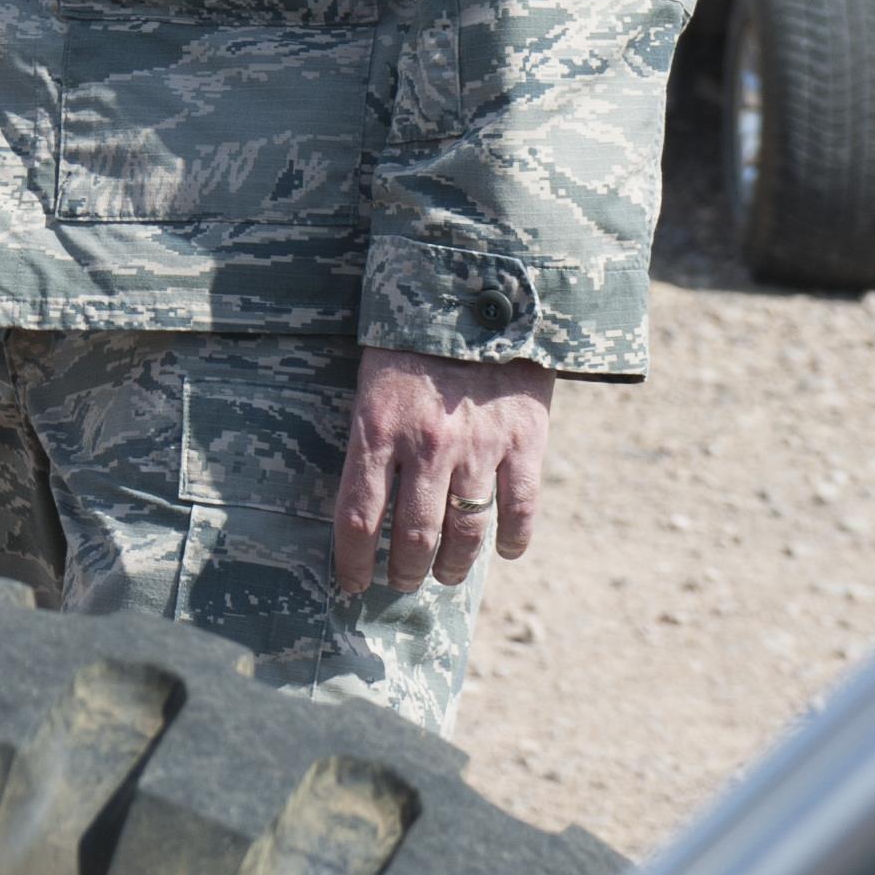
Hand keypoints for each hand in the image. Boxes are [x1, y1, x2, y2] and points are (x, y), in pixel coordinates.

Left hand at [334, 345, 552, 593]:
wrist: (478, 291)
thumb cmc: (412, 336)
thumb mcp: (372, 379)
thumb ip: (372, 435)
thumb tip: (363, 494)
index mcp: (377, 428)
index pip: (357, 518)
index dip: (352, 561)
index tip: (350, 583)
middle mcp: (426, 447)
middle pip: (413, 537)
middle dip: (404, 572)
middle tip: (401, 581)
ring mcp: (479, 448)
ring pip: (466, 534)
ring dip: (453, 566)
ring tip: (445, 575)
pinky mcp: (524, 442)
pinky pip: (520, 510)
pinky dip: (512, 540)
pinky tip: (505, 551)